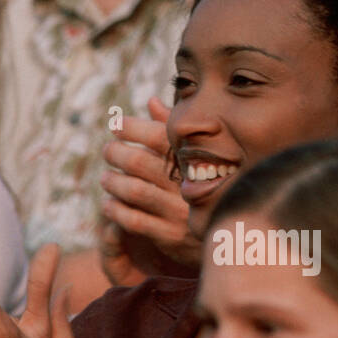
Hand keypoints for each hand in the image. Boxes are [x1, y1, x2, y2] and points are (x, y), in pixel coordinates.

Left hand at [100, 98, 201, 272]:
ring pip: (135, 191)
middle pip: (140, 163)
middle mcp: (188, 185)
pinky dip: (116, 210)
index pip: (159, 136)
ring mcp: (179, 211)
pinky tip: (109, 204)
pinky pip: (135, 221)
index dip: (133, 128)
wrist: (232, 235)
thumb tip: (152, 102)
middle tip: (108, 150)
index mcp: (196, 160)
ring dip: (113, 182)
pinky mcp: (171, 236)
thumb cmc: (208, 186)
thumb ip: (173, 130)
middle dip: (116, 153)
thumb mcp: (198, 155)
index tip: (116, 125)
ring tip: (105, 178)